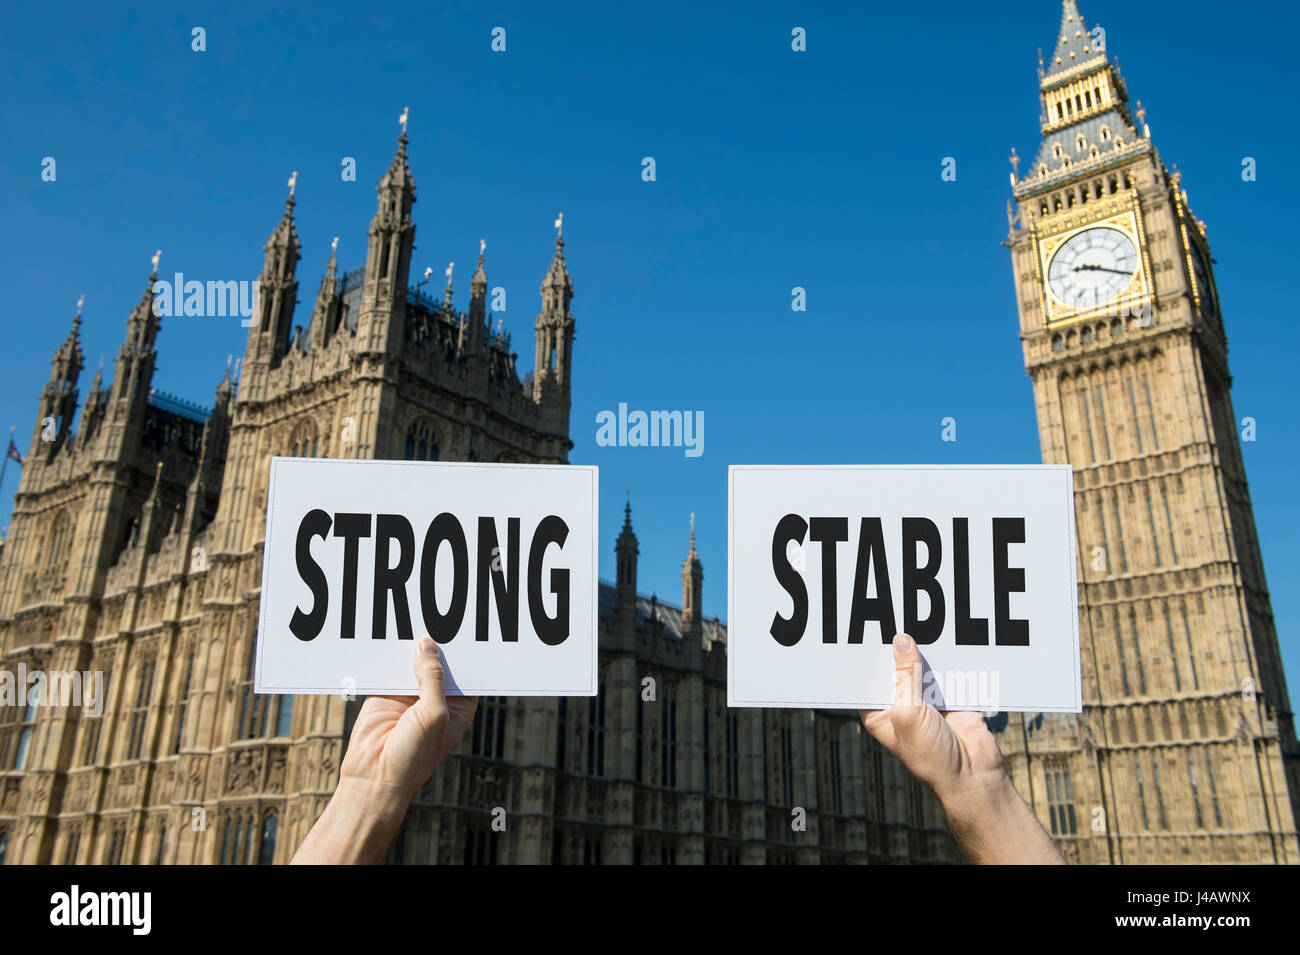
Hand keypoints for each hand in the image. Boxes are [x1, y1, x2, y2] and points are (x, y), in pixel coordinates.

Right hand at [292, 637, 476, 863]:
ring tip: (417, 615)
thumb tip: (428, 643)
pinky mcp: (386, 693)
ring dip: (414, 644)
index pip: (468, 671)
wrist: (373, 778)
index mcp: (458, 706)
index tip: (471, 625)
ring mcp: (410, 694)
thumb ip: (432, 677)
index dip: (470, 651)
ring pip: (415, 661)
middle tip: (442, 612)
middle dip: (440, 642)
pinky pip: (390, 667)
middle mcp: (436, 697)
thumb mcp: (433, 713)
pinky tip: (392, 633)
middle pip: (441, 661)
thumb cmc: (413, 756)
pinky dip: (390, 652)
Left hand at [860, 633, 1063, 863]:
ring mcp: (927, 701)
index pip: (868, 680)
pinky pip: (948, 670)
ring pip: (922, 666)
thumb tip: (900, 640)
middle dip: (896, 648)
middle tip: (892, 617)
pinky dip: (947, 657)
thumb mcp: (910, 713)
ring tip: (918, 620)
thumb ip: (906, 675)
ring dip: (923, 650)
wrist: (975, 777)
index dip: (866, 658)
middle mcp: (901, 705)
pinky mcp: (952, 697)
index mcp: (880, 714)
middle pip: (896, 668)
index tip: (864, 630)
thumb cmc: (932, 757)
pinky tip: (944, 636)